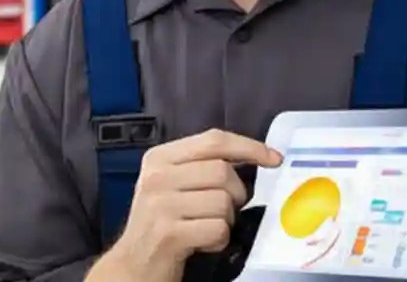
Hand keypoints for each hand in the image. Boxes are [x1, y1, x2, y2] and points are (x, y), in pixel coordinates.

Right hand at [87, 129, 282, 281]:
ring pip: (224, 202)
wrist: (132, 266)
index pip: (214, 140)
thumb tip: (254, 156)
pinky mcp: (169, 233)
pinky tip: (203, 243)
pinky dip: (219, 240)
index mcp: (159, 158)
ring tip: (206, 228)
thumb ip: (202, 166)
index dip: (249, 147)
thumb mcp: (172, 185)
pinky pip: (218, 229)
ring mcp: (161, 204)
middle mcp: (157, 176)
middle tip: (222, 211)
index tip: (274, 158)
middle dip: (235, 195)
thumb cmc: (160, 223)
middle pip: (223, 172)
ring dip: (225, 221)